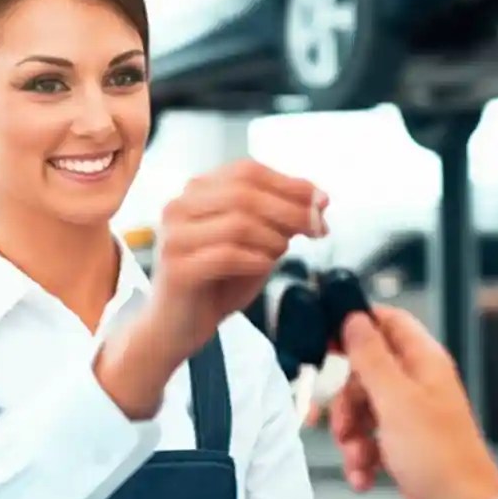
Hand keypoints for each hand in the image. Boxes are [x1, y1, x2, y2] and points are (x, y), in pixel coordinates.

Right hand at [98, 159, 326, 418]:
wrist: (179, 328)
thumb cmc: (220, 282)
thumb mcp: (258, 244)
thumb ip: (281, 219)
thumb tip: (318, 200)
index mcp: (198, 191)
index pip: (248, 170)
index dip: (290, 183)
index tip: (323, 201)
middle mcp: (180, 206)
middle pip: (245, 192)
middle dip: (290, 208)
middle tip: (318, 228)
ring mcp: (174, 236)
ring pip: (237, 222)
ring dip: (273, 236)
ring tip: (284, 251)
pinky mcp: (176, 268)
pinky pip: (226, 255)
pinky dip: (255, 259)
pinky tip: (265, 266)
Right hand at [330, 307, 497, 498]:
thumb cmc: (440, 457)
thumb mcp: (396, 399)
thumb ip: (372, 357)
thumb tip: (354, 319)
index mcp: (423, 362)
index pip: (388, 322)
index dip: (357, 326)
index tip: (329, 342)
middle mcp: (418, 384)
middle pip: (365, 372)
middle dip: (347, 401)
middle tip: (346, 424)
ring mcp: (411, 415)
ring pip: (362, 409)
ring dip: (351, 436)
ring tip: (360, 457)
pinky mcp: (403, 444)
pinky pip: (369, 440)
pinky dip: (361, 458)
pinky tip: (366, 475)